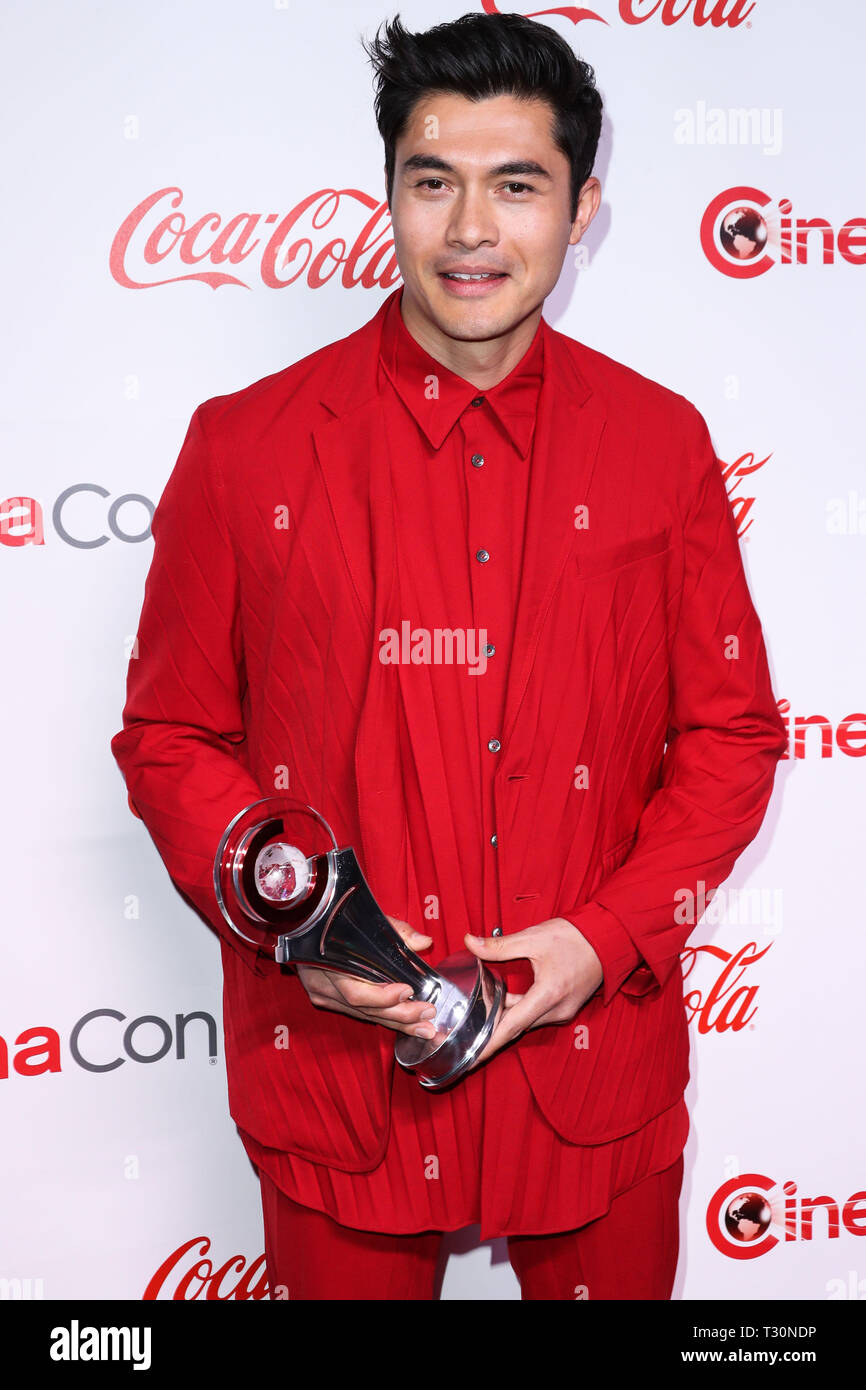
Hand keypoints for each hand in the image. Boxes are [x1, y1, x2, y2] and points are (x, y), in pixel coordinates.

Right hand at [295, 916, 440, 1040]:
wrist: (304, 923)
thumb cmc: (334, 919)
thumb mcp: (366, 919)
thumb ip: (396, 931)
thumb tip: (424, 942)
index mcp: (328, 962)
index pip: (354, 991)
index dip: (382, 997)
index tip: (408, 990)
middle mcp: (323, 984)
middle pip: (363, 1008)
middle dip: (400, 1015)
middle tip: (427, 1014)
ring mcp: (324, 995)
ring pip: (363, 1015)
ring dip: (397, 1023)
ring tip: (425, 1028)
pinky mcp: (328, 1000)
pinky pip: (359, 1013)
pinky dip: (384, 1018)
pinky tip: (406, 1024)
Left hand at [464, 917, 603, 1068]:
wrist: (609, 938)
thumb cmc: (575, 937)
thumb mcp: (533, 938)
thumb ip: (499, 945)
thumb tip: (470, 942)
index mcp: (548, 995)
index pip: (512, 1026)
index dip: (491, 1044)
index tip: (473, 1059)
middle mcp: (558, 1010)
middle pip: (518, 1025)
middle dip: (494, 1026)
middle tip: (470, 1024)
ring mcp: (565, 1011)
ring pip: (528, 1021)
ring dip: (509, 1015)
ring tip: (485, 1005)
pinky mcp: (568, 1007)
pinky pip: (539, 1016)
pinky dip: (522, 1010)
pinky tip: (508, 998)